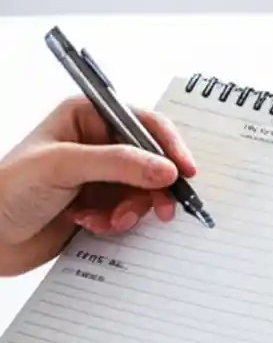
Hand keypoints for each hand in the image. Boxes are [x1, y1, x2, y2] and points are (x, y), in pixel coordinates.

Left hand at [0, 97, 196, 275]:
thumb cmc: (4, 190)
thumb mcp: (62, 167)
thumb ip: (118, 164)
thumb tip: (166, 169)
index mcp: (87, 117)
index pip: (144, 123)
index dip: (168, 147)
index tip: (184, 171)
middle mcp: (96, 143)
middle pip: (152, 160)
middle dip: (153, 186)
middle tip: (162, 207)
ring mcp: (99, 175)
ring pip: (144, 189)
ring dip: (132, 209)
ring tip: (110, 220)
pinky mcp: (99, 204)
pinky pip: (130, 211)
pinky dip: (118, 221)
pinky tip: (92, 224)